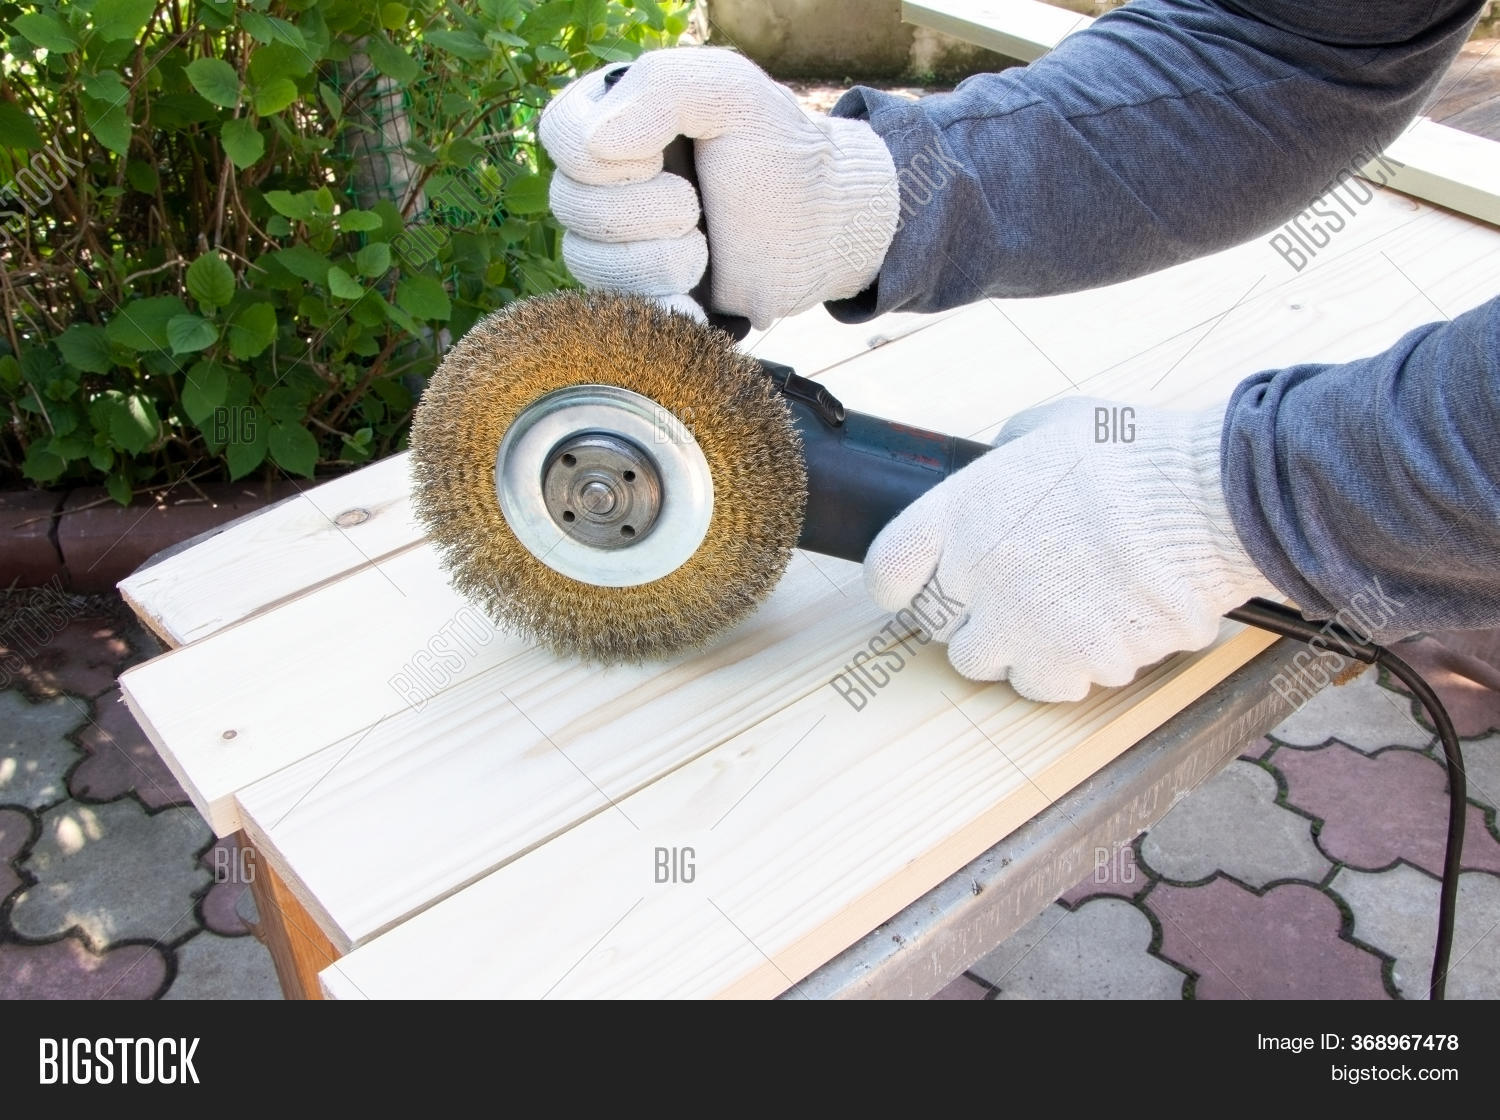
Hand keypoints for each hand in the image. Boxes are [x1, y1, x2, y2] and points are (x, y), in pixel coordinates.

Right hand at [537, 46, 898, 329]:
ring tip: (703, 248)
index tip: (668, 154)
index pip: (563, 138)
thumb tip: (597, 144)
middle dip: (646, 210)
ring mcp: (614, 239)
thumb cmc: (776, 151)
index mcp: (611, 116)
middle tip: (697, 204)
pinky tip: (694, 299)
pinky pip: (615, 309)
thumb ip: (662, 90)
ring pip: (585, 260)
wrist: (819, 227)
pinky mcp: (638, 292)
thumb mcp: (730, 91)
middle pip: (571, 204)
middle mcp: (600, 178)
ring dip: (656, 259)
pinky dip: (659, 305)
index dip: (612, 158)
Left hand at [863, 397, 1278, 701]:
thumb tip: (999, 465)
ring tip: (1049, 615)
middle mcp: (979, 574)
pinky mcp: (1071, 662)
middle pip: (935, 624)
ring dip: (1007, 644)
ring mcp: (1023, 625)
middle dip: (963, 610)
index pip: (889, 568)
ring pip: (982, 662)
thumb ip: (1007, 454)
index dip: (900, 581)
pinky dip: (1060, 668)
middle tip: (1002, 592)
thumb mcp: (1053, 426)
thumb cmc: (1139, 456)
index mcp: (962, 511)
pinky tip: (1088, 634)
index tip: (913, 584)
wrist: (1212, 503)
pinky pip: (1043, 684)